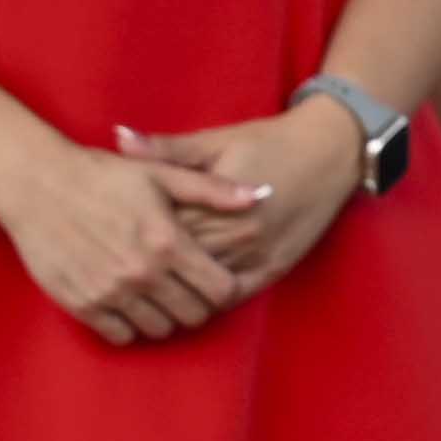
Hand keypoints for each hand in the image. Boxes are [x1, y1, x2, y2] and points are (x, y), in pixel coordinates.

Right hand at [0, 137, 240, 344]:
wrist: (38, 184)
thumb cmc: (103, 175)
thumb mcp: (162, 174)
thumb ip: (214, 190)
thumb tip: (261, 195)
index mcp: (168, 243)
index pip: (220, 291)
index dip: (223, 286)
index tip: (213, 276)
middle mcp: (143, 274)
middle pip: (193, 316)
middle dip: (196, 304)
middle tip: (186, 286)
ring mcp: (111, 293)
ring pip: (159, 330)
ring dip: (164, 316)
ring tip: (156, 293)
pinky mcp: (82, 305)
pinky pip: (121, 335)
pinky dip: (129, 324)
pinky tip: (127, 301)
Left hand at [118, 98, 375, 297]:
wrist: (331, 151)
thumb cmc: (268, 141)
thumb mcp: (216, 140)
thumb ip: (167, 148)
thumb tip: (118, 139)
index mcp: (217, 200)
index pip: (163, 229)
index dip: (133, 235)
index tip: (110, 237)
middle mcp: (238, 233)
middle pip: (180, 262)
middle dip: (149, 267)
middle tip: (118, 269)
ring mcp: (257, 255)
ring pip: (204, 285)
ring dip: (174, 290)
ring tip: (144, 290)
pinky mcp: (274, 269)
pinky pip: (234, 295)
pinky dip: (208, 300)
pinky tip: (187, 298)